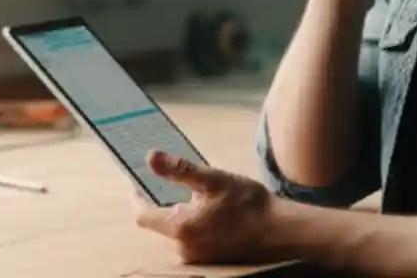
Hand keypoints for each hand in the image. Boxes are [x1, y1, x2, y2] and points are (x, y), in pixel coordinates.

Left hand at [132, 150, 276, 264]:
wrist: (280, 231)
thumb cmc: (248, 204)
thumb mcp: (213, 179)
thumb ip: (179, 170)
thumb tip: (150, 157)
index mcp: (180, 228)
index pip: (142, 214)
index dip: (137, 196)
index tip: (136, 180)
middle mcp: (183, 248)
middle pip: (159, 223)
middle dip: (164, 201)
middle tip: (176, 181)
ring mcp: (196, 256)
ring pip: (177, 231)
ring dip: (182, 213)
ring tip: (201, 196)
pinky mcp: (208, 259)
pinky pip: (191, 239)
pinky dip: (194, 224)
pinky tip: (212, 212)